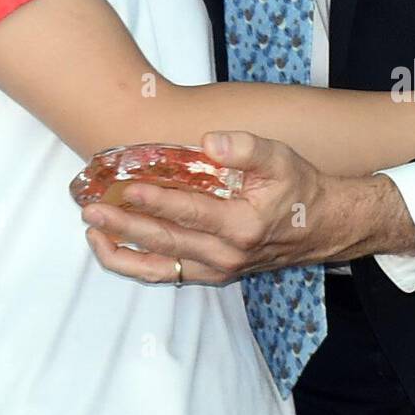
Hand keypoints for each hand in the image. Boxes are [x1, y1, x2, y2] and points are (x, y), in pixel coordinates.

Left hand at [83, 131, 414, 285]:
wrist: (323, 226)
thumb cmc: (298, 187)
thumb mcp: (280, 158)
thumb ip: (246, 147)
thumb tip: (211, 141)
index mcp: (242, 226)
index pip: (189, 213)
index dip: (156, 200)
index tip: (126, 186)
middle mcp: (225, 255)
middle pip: (165, 242)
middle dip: (124, 224)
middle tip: (91, 207)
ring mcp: (216, 269)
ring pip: (159, 266)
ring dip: (121, 250)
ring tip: (91, 230)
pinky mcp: (210, 273)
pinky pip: (166, 274)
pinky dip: (136, 263)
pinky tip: (112, 245)